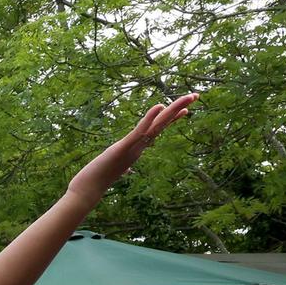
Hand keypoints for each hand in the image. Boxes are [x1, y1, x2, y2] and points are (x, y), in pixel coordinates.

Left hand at [69, 94, 197, 201]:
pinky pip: (139, 131)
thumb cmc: (98, 179)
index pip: (157, 130)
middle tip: (196, 95)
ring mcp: (134, 147)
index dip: (171, 119)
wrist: (88, 189)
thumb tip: (125, 171)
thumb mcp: (114, 169)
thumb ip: (121, 167)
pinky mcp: (123, 147)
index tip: (186, 109)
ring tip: (188, 97)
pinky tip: (159, 106)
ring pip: (157, 125)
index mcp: (137, 148)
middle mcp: (140, 147)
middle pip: (162, 124)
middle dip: (179, 109)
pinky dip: (149, 119)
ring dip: (172, 110)